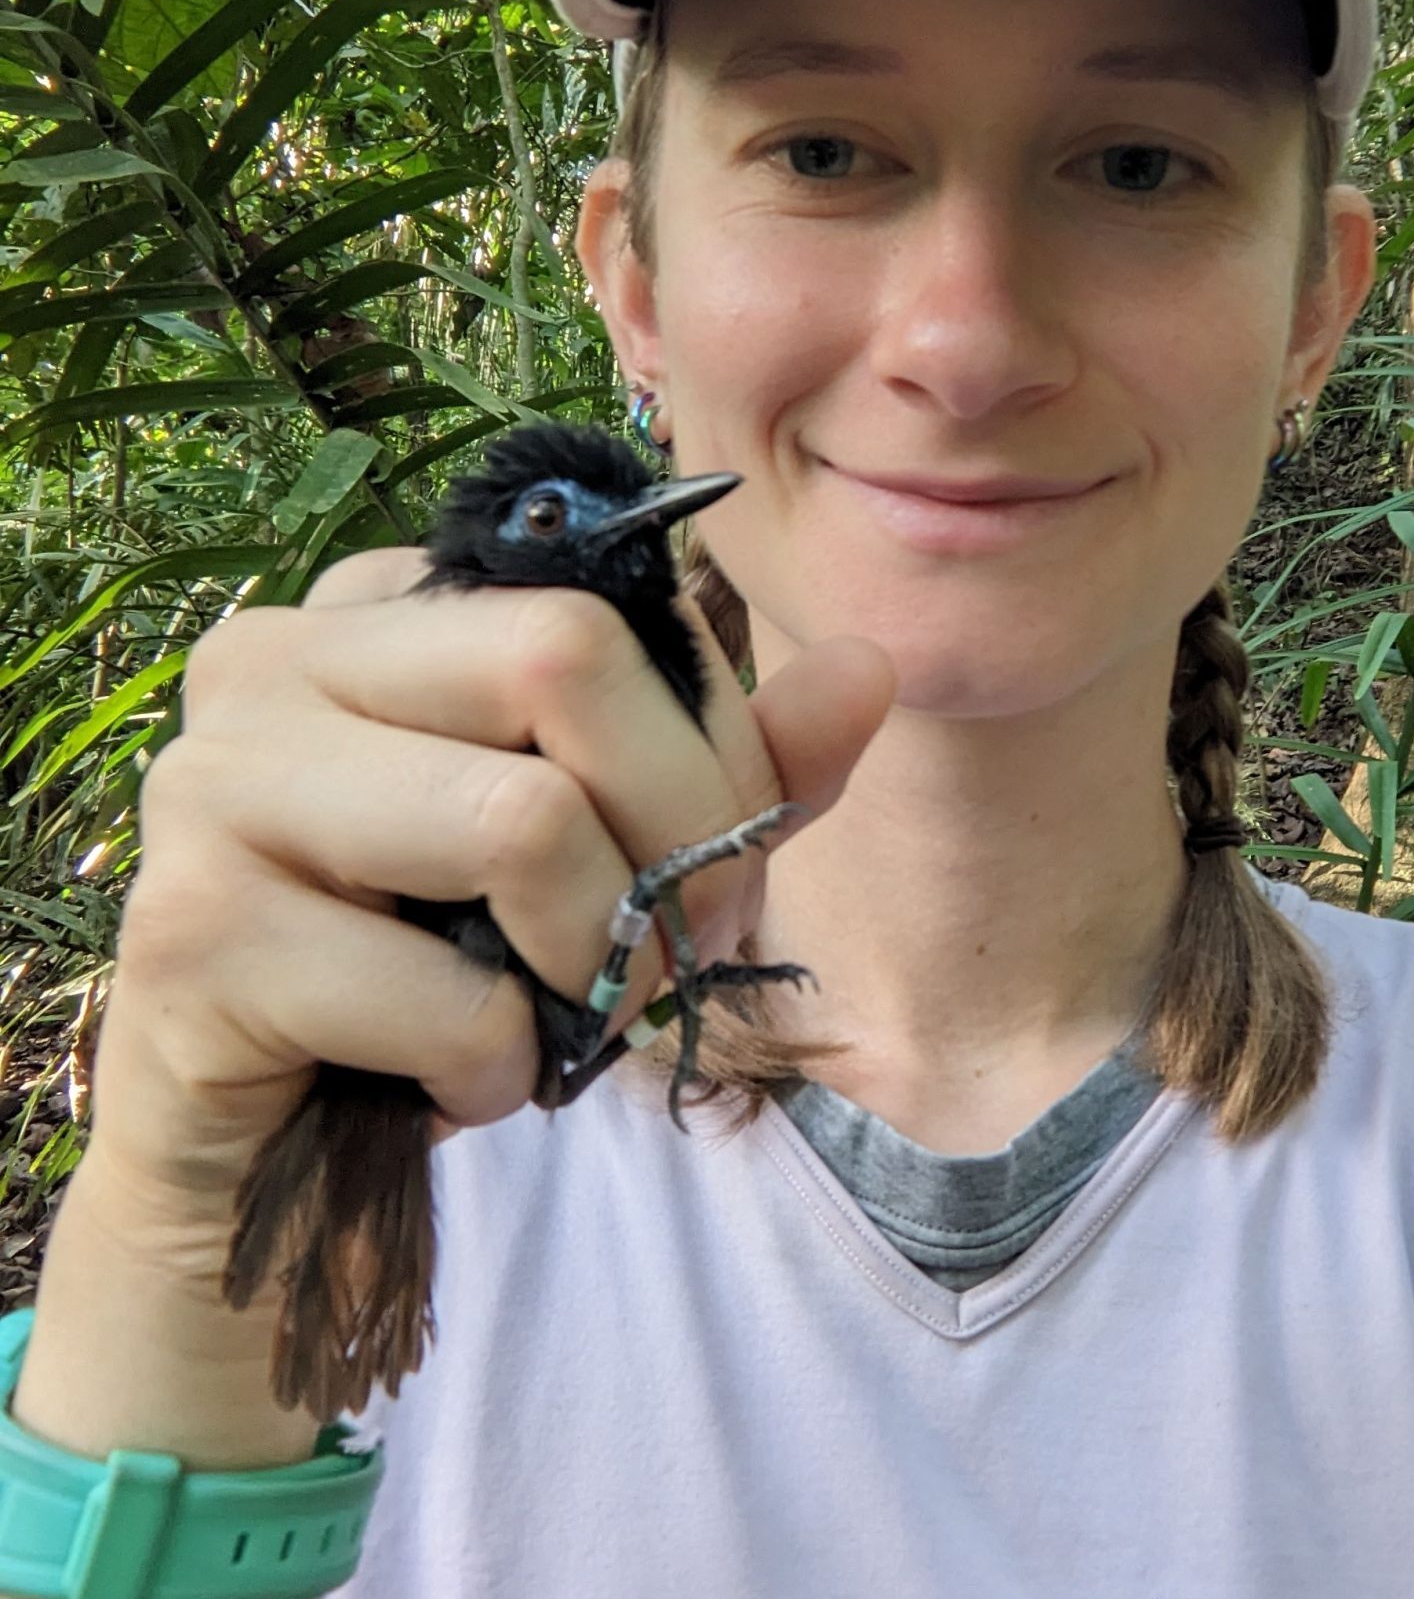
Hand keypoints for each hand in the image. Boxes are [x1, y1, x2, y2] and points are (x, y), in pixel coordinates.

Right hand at [87, 548, 893, 1251]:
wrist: (261, 1162)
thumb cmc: (439, 973)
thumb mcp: (610, 855)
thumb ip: (736, 765)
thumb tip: (872, 672)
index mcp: (375, 608)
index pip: (602, 604)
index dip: (706, 739)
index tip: (709, 861)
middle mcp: (273, 658)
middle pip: (563, 658)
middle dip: (678, 831)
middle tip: (673, 949)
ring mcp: (212, 787)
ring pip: (518, 819)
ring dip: (595, 960)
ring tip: (562, 1018)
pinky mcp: (189, 938)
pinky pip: (440, 993)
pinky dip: (497, 1067)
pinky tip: (456, 1082)